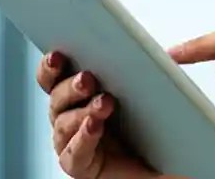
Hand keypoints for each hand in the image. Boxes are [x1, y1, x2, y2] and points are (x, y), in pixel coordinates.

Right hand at [36, 51, 164, 178]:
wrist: (164, 162)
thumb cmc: (153, 126)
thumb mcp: (152, 88)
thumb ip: (150, 67)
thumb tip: (163, 49)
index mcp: (79, 92)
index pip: (53, 76)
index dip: (51, 65)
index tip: (59, 54)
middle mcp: (71, 115)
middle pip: (57, 98)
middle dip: (70, 87)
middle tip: (88, 78)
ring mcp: (74, 141)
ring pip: (64, 124)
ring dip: (82, 111)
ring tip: (105, 102)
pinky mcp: (81, 166)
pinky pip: (74, 154)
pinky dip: (83, 138)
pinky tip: (95, 126)